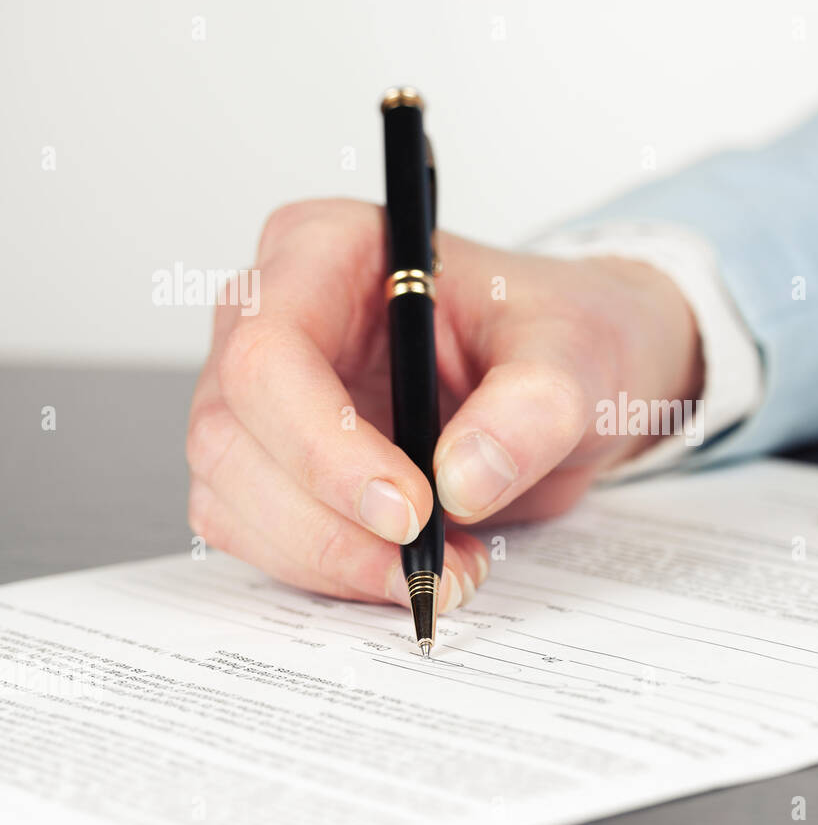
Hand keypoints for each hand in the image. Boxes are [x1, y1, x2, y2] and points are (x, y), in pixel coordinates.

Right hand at [187, 199, 700, 608]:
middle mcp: (275, 318)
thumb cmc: (564, 336)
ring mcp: (265, 399)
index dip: (323, 444)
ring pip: (233, 499)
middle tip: (432, 565)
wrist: (571, 382)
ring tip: (444, 571)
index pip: (269, 350)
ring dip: (334, 560)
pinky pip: (264, 538)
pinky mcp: (277, 467)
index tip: (411, 510)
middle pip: (232, 436)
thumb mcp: (578, 355)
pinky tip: (416, 567)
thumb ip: (533, 406)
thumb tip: (462, 479)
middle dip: (329, 524)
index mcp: (329, 251)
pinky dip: (335, 573)